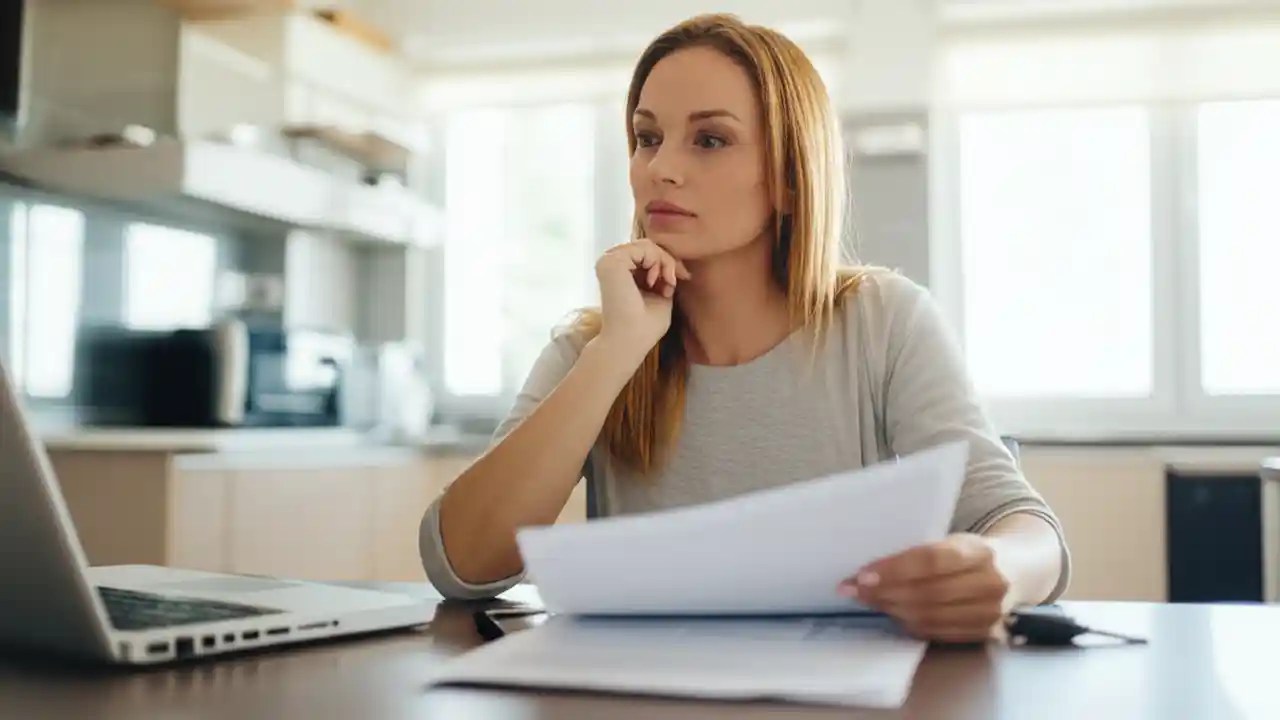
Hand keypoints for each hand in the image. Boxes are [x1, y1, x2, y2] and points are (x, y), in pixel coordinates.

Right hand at [594, 238, 690, 363]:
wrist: (629, 342)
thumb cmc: (644, 327)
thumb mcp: (660, 295)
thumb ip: (662, 277)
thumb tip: (673, 263)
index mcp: (620, 272)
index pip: (646, 254)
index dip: (667, 262)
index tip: (680, 278)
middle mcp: (612, 264)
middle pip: (647, 247)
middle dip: (668, 261)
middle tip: (674, 281)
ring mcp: (609, 261)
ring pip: (647, 246)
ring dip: (664, 262)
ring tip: (665, 284)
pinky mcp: (612, 262)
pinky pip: (644, 248)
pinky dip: (658, 261)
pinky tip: (656, 281)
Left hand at [840, 534, 1012, 643]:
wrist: (1019, 571)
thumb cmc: (973, 552)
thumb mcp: (955, 540)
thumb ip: (923, 552)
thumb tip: (870, 566)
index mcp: (980, 551)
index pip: (932, 560)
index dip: (895, 568)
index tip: (862, 573)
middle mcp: (989, 584)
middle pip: (927, 593)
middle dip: (883, 592)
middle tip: (852, 588)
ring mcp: (989, 614)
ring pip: (929, 616)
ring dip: (891, 609)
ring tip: (867, 599)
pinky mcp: (983, 635)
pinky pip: (936, 633)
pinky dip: (908, 623)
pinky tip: (891, 612)